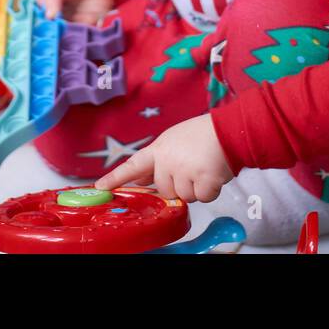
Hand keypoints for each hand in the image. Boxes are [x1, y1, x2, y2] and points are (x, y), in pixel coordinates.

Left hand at [95, 114, 232, 203]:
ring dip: (196, 188)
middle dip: (179, 184)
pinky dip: (211, 190)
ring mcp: (184, 171)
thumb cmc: (202, 135)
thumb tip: (142, 181)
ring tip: (204, 167)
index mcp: (158, 150)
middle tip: (192, 166)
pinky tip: (213, 173)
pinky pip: (203, 199)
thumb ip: (157, 161)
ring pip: (184, 197)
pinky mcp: (202, 180)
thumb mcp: (172, 142)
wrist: (228, 130)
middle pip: (165, 190)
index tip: (100, 186)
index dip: (116, 178)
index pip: (133, 166)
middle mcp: (167, 161)